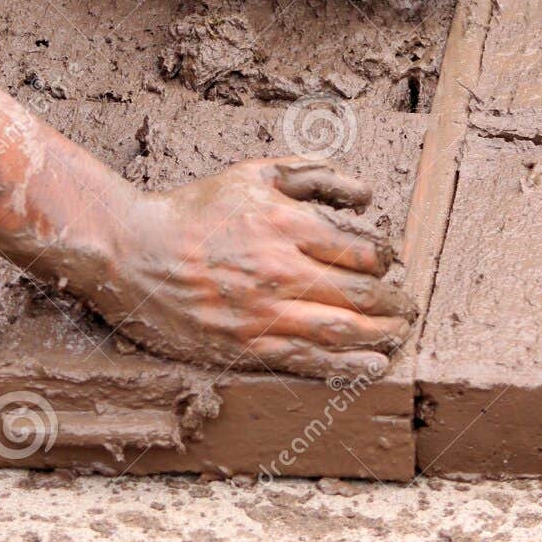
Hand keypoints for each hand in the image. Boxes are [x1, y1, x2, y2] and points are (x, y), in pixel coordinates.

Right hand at [87, 158, 415, 379]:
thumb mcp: (253, 174)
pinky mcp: (247, 346)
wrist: (132, 252)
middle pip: (362, 296)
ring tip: (399, 336)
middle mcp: (280, 272)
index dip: (387, 261)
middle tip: (408, 307)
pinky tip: (373, 366)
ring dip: (382, 337)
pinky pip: (308, 361)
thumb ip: (311, 176)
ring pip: (342, 331)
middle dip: (395, 304)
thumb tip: (364, 197)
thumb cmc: (193, 211)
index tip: (390, 264)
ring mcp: (264, 314)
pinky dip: (348, 367)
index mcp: (286, 226)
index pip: (362, 252)